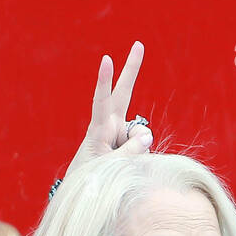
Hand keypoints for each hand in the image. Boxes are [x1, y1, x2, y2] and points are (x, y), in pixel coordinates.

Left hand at [63, 41, 153, 179]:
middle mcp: (111, 125)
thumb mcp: (109, 167)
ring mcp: (122, 133)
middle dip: (131, 69)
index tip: (106, 60)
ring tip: (118, 166)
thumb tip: (148, 135)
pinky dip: (140, 158)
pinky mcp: (132, 143)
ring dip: (136, 153)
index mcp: (99, 129)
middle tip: (138, 44)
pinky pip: (145, 147)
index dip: (105, 81)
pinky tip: (128, 164)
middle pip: (124, 92)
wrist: (88, 190)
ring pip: (142, 136)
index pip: (102, 101)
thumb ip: (130, 151)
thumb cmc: (92, 178)